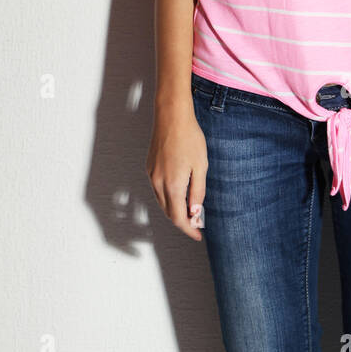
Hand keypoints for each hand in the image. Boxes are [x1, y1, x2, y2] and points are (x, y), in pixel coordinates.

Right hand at [146, 102, 207, 241]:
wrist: (171, 116)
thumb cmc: (189, 138)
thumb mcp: (200, 166)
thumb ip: (197, 191)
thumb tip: (195, 213)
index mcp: (173, 185)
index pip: (179, 218)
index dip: (189, 229)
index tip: (198, 235)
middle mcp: (158, 183)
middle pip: (169, 212)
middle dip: (182, 222)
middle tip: (197, 224)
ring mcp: (152, 175)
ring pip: (162, 202)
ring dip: (175, 210)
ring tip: (190, 211)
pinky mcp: (149, 167)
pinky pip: (158, 190)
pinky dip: (168, 198)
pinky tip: (179, 193)